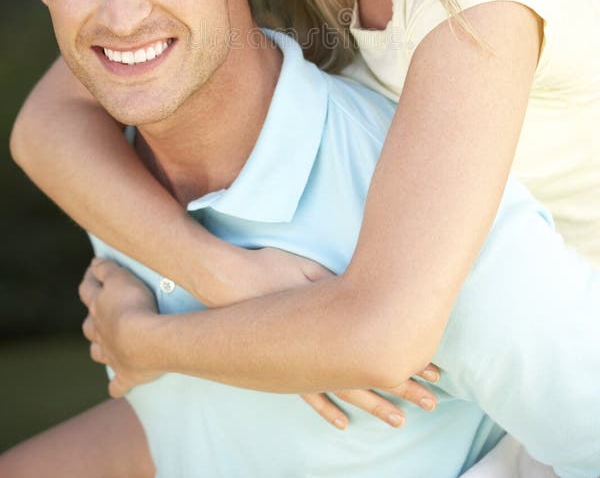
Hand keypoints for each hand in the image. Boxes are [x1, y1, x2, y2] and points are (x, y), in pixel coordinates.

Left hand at [79, 257, 160, 396]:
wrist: (144, 340)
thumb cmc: (134, 304)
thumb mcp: (120, 277)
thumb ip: (106, 269)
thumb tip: (94, 262)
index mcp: (98, 308)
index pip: (87, 290)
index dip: (89, 280)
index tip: (92, 272)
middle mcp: (100, 333)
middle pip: (89, 326)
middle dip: (92, 320)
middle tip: (98, 314)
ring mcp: (111, 355)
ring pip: (99, 352)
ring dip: (101, 349)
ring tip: (107, 346)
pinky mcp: (125, 374)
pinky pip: (118, 384)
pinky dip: (118, 385)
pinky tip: (119, 386)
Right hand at [249, 249, 439, 428]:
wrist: (226, 284)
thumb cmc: (270, 270)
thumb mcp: (310, 271)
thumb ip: (338, 285)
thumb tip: (367, 293)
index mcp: (336, 326)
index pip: (382, 351)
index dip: (411, 364)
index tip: (436, 374)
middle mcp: (324, 352)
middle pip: (374, 376)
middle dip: (406, 389)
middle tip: (432, 402)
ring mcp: (305, 364)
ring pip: (349, 391)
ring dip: (376, 404)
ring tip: (399, 419)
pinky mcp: (285, 369)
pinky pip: (313, 396)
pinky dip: (330, 409)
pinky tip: (343, 422)